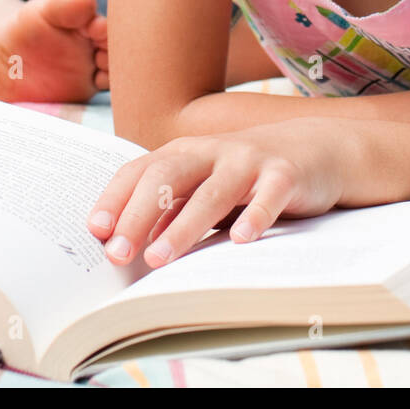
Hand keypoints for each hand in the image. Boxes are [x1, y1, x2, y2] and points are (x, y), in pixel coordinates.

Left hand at [87, 118, 350, 268]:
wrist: (314, 149)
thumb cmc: (246, 176)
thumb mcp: (204, 185)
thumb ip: (171, 207)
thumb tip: (126, 244)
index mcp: (185, 153)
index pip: (141, 170)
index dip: (116, 198)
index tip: (95, 230)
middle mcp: (212, 151)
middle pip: (167, 177)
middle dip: (138, 215)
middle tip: (119, 254)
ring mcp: (249, 160)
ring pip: (211, 192)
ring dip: (183, 226)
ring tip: (160, 259)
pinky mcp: (285, 174)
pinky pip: (268, 196)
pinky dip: (254, 217)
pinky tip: (240, 241)